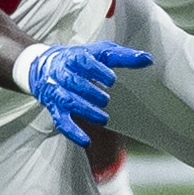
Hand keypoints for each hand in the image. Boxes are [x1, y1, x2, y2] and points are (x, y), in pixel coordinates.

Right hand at [19, 41, 152, 146]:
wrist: (45, 66)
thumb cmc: (82, 59)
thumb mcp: (102, 53)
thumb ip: (124, 56)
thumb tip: (148, 60)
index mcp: (76, 57)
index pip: (84, 62)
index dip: (97, 70)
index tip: (111, 79)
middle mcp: (63, 74)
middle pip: (73, 82)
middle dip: (90, 92)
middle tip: (106, 100)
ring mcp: (58, 92)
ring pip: (68, 102)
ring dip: (85, 111)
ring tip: (104, 119)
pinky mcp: (56, 108)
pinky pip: (61, 121)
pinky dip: (72, 132)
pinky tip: (86, 141)